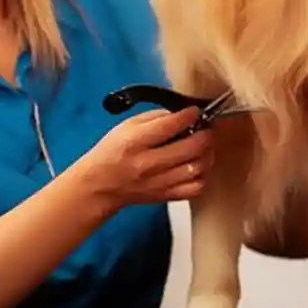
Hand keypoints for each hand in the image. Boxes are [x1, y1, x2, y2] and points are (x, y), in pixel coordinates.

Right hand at [77, 107, 214, 208]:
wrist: (100, 186)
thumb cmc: (112, 152)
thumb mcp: (126, 126)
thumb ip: (156, 117)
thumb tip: (183, 113)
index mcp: (134, 142)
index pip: (170, 126)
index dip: (189, 115)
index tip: (195, 111)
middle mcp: (148, 165)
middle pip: (191, 147)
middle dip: (205, 133)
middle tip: (204, 128)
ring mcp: (159, 183)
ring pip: (198, 167)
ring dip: (207, 153)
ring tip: (203, 146)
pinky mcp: (166, 197)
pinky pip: (196, 188)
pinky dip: (203, 175)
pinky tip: (196, 165)